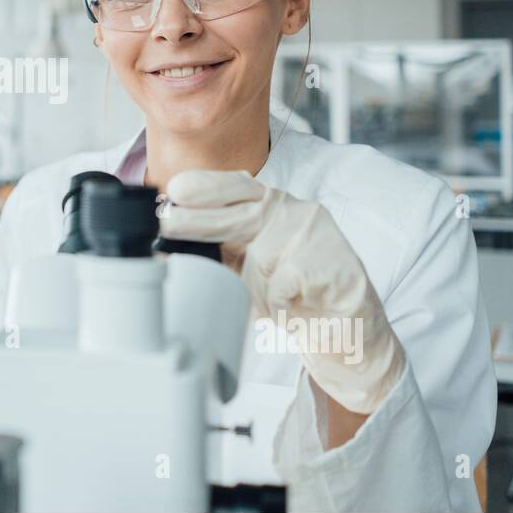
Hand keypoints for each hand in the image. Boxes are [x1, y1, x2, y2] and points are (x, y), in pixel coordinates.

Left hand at [159, 169, 405, 414]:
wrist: (345, 325)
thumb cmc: (294, 289)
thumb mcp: (252, 264)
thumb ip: (223, 249)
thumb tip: (171, 246)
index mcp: (274, 206)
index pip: (239, 187)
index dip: (207, 186)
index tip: (175, 189)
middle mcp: (293, 213)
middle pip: (242, 212)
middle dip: (200, 220)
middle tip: (167, 224)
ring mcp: (313, 235)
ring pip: (260, 259)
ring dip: (256, 288)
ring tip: (273, 298)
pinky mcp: (329, 264)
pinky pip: (281, 288)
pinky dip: (278, 305)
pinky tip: (293, 307)